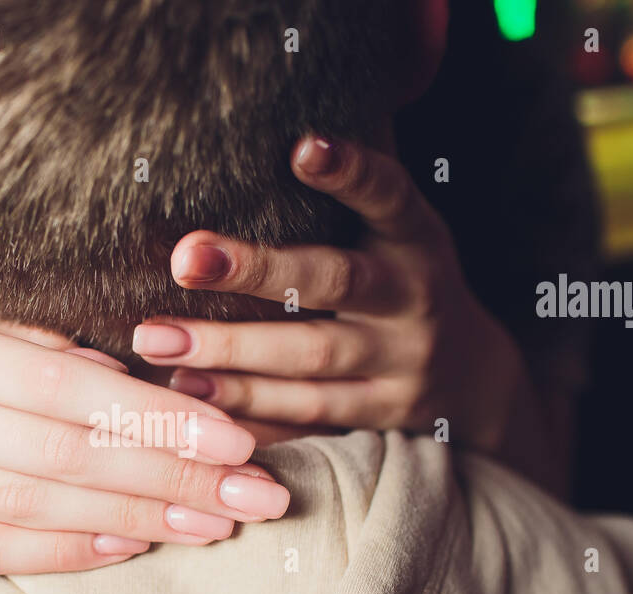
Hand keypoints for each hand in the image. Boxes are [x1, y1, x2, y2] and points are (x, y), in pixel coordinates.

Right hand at [0, 311, 289, 573]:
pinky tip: (137, 545)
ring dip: (139, 520)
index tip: (235, 442)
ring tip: (212, 523)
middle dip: (170, 477)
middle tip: (252, 495)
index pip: (65, 388)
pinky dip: (74, 551)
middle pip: (63, 456)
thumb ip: (50, 353)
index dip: (155, 419)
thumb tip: (150, 381)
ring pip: (38, 508)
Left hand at [132, 137, 557, 490]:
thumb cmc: (403, 284)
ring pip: (311, 360)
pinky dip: (248, 409)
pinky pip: (307, 417)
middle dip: (256, 270)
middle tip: (184, 259)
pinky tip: (190, 396)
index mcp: (417, 240)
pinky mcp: (381, 417)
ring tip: (159, 341)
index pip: (390, 196)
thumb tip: (266, 136)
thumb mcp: (399, 236)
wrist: (474, 381)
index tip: (302, 149)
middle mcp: (415, 299)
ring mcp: (402, 365)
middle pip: (334, 282)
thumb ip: (349, 198)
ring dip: (230, 351)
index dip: (351, 172)